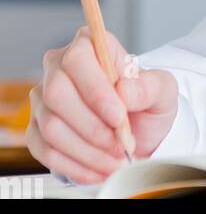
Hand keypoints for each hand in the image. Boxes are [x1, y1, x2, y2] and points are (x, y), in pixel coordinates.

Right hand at [26, 25, 178, 183]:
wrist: (135, 132)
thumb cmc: (144, 103)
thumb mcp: (161, 90)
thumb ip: (149, 86)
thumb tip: (125, 90)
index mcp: (87, 45)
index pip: (77, 61)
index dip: (96, 91)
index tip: (119, 116)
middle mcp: (58, 68)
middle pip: (56, 94)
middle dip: (92, 127)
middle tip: (119, 144)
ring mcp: (43, 101)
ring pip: (51, 127)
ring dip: (87, 151)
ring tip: (114, 159)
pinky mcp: (36, 131)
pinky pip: (45, 152)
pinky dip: (75, 166)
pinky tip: (98, 169)